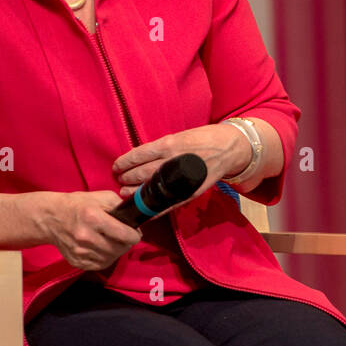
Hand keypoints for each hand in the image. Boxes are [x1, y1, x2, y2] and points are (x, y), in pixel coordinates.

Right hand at [40, 191, 140, 270]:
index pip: (125, 235)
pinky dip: (106, 258)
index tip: (135, 232)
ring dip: (117, 251)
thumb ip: (120, 206)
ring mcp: (80, 251)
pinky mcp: (76, 261)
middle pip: (120, 248)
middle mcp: (86, 237)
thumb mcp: (101, 197)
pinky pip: (100, 265)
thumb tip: (134, 221)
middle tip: (124, 236)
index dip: (135, 235)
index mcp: (93, 218)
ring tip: (113, 241)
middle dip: (127, 243)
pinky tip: (103, 248)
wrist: (50, 218)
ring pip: (111, 258)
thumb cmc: (77, 205)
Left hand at [111, 123, 248, 199]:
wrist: (229, 148)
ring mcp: (181, 177)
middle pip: (142, 172)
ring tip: (125, 192)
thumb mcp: (180, 136)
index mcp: (169, 144)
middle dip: (127, 177)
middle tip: (119, 180)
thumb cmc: (204, 138)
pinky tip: (144, 210)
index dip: (125, 162)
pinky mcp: (189, 190)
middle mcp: (172, 160)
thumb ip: (162, 148)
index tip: (116, 167)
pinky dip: (154, 207)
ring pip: (151, 186)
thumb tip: (140, 158)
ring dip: (135, 191)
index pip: (139, 155)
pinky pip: (167, 201)